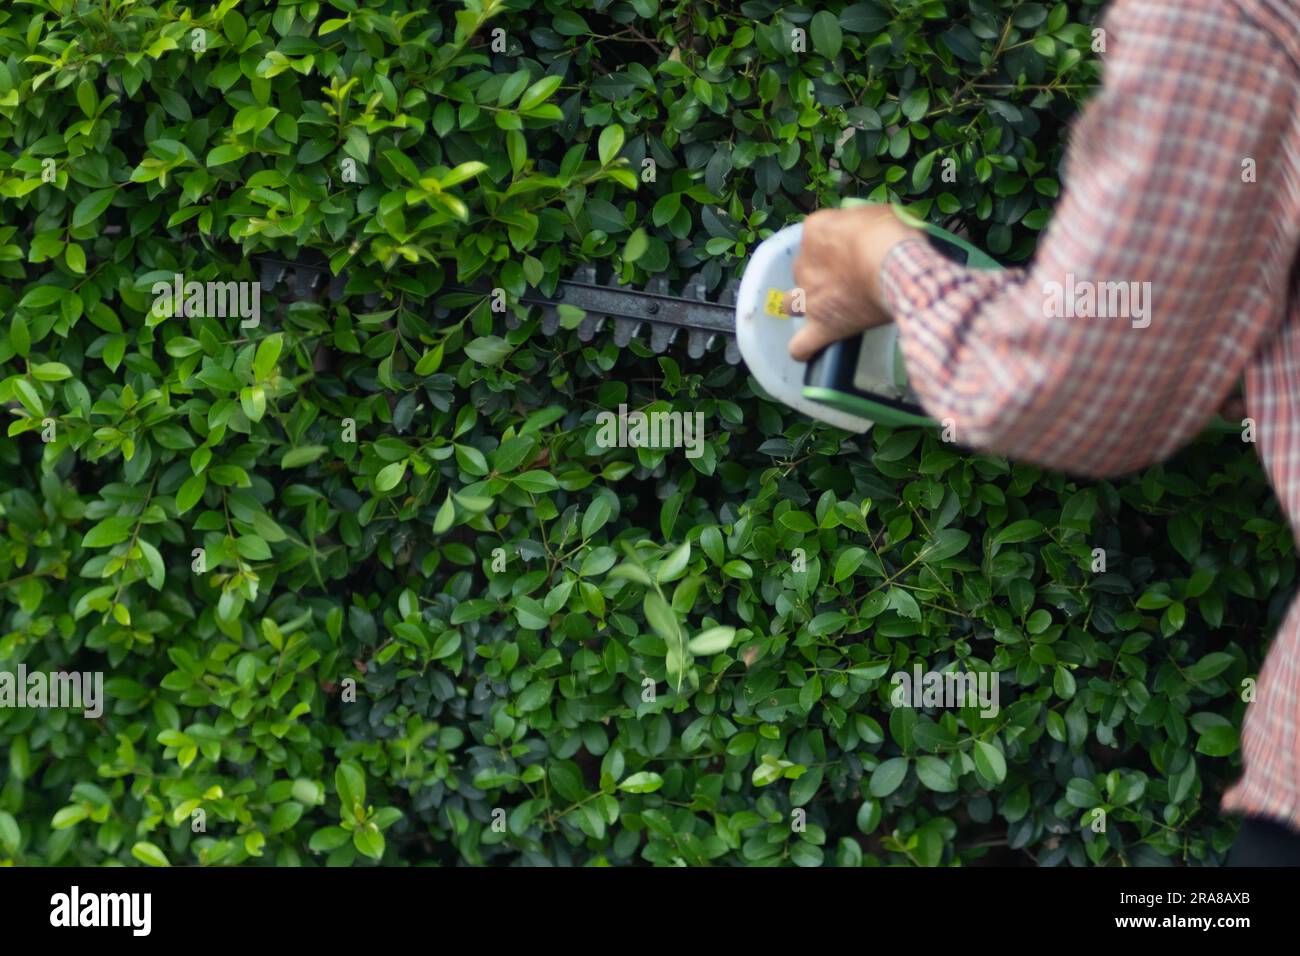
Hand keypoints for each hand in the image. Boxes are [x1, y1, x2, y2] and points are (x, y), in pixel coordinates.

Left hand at [781, 204, 922, 361]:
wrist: (898, 267)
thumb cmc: (893, 237)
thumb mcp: (879, 212)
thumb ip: (860, 221)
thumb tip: (862, 229)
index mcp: (816, 231)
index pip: (816, 237)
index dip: (835, 246)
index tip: (854, 251)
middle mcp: (804, 263)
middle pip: (803, 270)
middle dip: (821, 276)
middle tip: (848, 281)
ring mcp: (809, 297)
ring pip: (790, 304)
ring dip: (803, 306)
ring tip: (827, 310)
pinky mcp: (821, 326)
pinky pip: (800, 346)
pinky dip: (804, 349)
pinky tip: (811, 349)